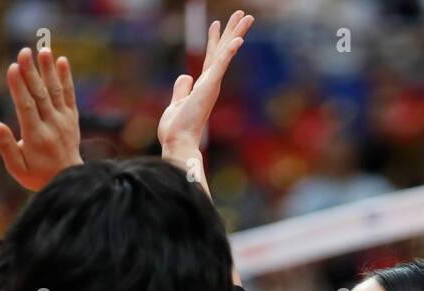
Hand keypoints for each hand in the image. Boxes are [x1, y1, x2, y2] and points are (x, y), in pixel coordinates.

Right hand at [0, 46, 82, 190]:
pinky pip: (69, 95)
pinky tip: (62, 61)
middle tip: (24, 51)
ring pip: (55, 91)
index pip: (26, 107)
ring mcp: (64, 121)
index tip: (13, 68)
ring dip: (49, 70)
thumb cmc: (37, 175)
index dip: (19, 87)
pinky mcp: (72, 118)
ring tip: (43, 50)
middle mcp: (52, 126)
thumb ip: (5, 146)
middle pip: (40, 95)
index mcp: (36, 137)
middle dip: (31, 72)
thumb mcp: (17, 168)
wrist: (69, 180)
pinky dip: (66, 78)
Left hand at [158, 11, 253, 161]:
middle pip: (223, 51)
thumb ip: (181, 89)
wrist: (178, 143)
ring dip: (236, 34)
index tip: (216, 23)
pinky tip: (238, 39)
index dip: (213, 40)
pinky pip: (221, 66)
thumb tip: (185, 76)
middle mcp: (210, 83)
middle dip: (232, 31)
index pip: (210, 58)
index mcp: (202, 86)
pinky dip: (229, 52)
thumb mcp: (176, 103)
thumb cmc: (176, 129)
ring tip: (246, 16)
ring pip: (226, 53)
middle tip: (243, 14)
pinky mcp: (209, 87)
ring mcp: (211, 85)